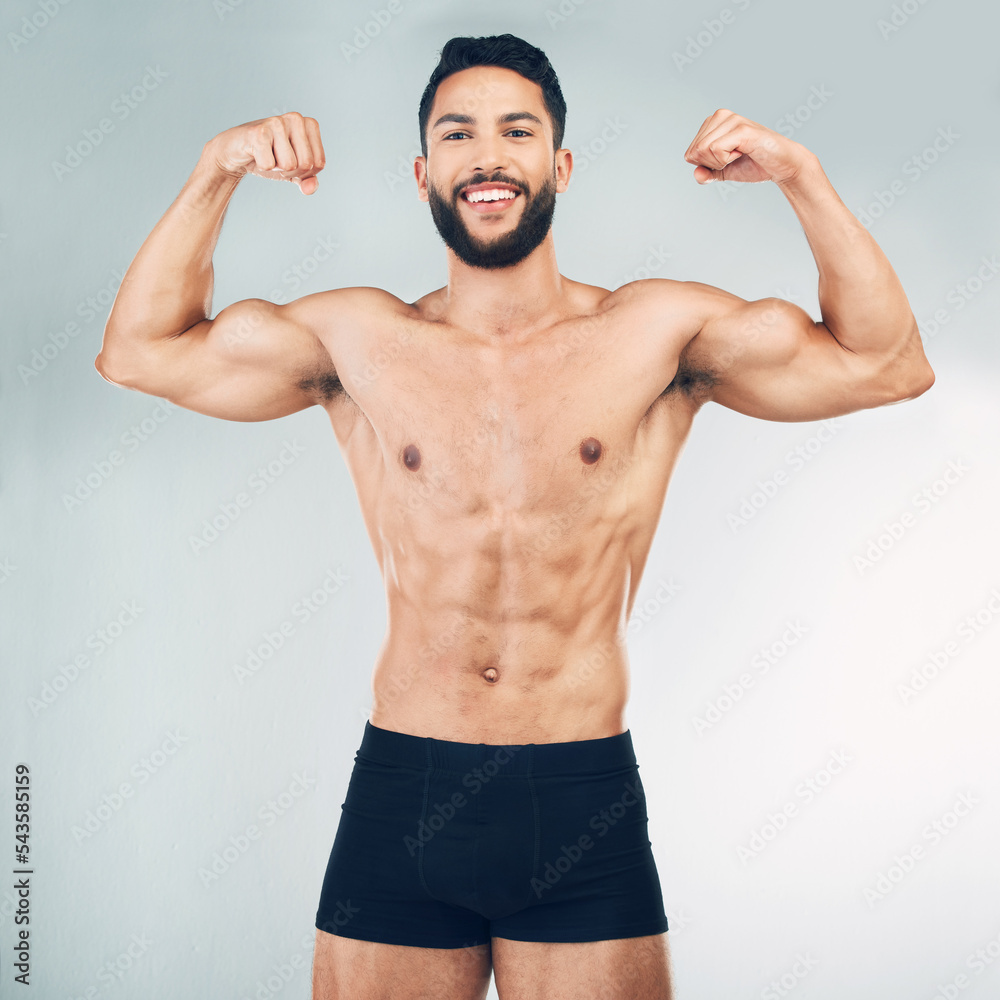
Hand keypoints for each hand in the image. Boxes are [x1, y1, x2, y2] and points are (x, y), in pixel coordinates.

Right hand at [206, 112, 325, 194]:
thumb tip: (310, 189)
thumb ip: (308, 181)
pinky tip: (255, 154)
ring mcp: (277, 122)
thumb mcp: (294, 172)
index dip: (304, 172)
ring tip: (266, 155)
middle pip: (306, 165)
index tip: (290, 161)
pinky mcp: (259, 132)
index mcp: (309, 125)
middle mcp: (296, 118)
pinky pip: (269, 165)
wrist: (236, 152)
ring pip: (289, 165)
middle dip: (291, 172)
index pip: (319, 164)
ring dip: (276, 169)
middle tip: (276, 159)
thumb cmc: (269, 158)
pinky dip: (262, 167)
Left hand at [684, 109, 811, 184]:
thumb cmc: (754, 164)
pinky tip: (743, 153)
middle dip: (712, 164)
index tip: (727, 160)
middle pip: (695, 151)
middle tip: (734, 158)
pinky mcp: (741, 129)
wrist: (781, 165)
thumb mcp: (723, 172)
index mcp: (713, 123)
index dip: (706, 166)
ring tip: (740, 154)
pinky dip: (727, 160)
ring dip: (720, 162)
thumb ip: (706, 173)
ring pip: (703, 150)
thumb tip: (696, 173)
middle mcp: (721, 116)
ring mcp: (732, 120)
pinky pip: (716, 150)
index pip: (690, 153)